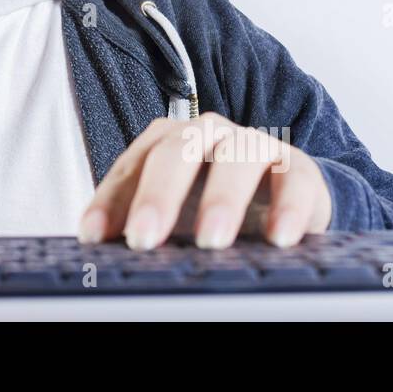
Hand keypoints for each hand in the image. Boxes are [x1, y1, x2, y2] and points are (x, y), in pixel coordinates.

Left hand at [77, 112, 331, 248]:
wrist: (284, 195)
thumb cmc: (213, 203)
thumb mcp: (176, 214)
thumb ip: (146, 225)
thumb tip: (107, 257)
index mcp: (166, 141)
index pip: (131, 166)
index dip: (110, 200)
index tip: (94, 236)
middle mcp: (206, 134)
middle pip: (176, 152)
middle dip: (157, 196)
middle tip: (143, 238)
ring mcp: (253, 145)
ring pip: (235, 159)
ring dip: (222, 200)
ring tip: (210, 242)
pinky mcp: (298, 167)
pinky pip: (293, 182)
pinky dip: (288, 209)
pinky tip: (278, 238)